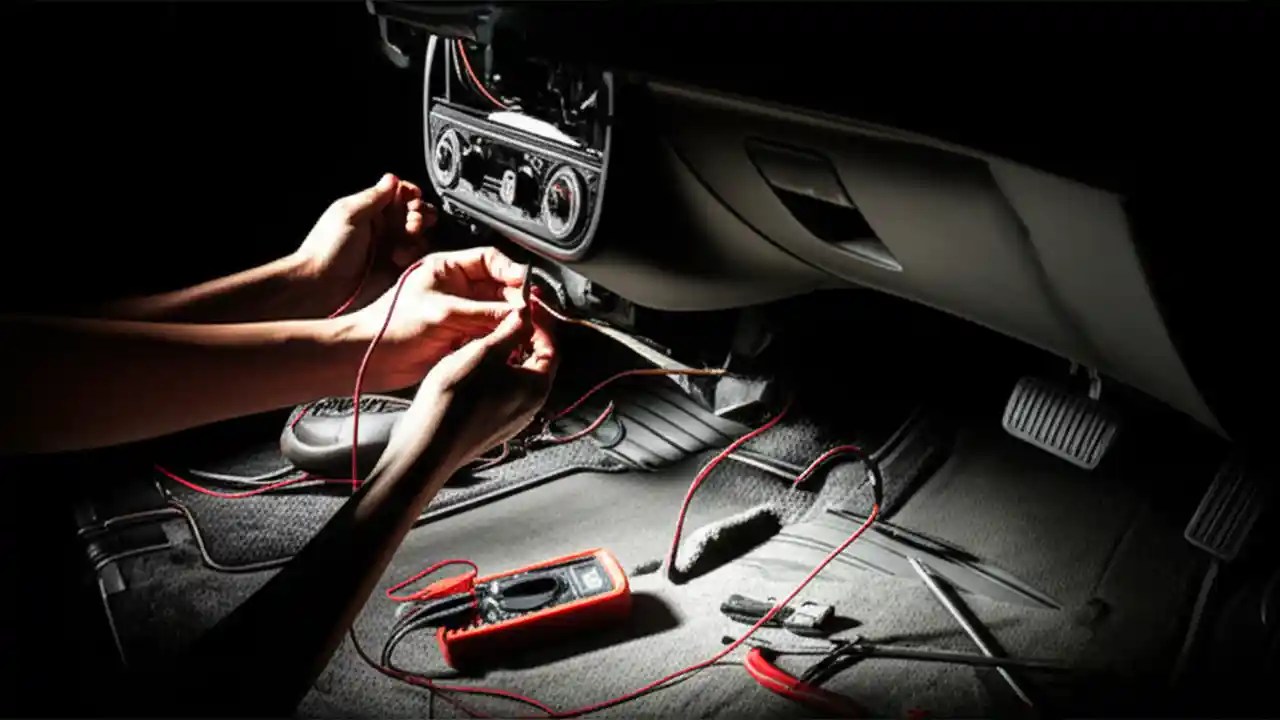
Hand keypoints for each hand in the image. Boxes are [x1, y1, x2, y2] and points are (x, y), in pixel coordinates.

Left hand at [293, 173, 435, 314]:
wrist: (322, 286)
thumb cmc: (328, 246)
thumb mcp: (349, 214)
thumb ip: (374, 197)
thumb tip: (392, 178)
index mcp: (370, 209)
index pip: (399, 194)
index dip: (410, 194)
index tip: (413, 199)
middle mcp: (383, 226)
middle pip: (414, 212)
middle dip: (419, 214)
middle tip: (412, 222)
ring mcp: (391, 246)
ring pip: (419, 234)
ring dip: (417, 233)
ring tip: (408, 237)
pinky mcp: (397, 268)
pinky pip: (416, 256)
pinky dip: (414, 253)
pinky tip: (399, 258)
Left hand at [346, 246, 529, 391]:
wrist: (370, 358)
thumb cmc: (392, 326)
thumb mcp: (443, 312)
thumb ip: (484, 312)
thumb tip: (519, 313)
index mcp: (447, 268)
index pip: (490, 259)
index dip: (511, 271)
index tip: (526, 286)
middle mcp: (456, 288)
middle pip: (498, 288)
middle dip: (515, 299)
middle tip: (528, 312)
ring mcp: (459, 313)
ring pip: (496, 313)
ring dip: (509, 320)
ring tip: (522, 329)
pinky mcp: (460, 336)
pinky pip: (488, 333)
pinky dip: (499, 338)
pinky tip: (508, 342)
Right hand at [406, 302, 557, 471]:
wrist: (430, 445)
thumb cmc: (458, 396)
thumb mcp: (484, 353)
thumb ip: (509, 331)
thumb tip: (525, 314)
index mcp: (537, 386)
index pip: (550, 347)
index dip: (540, 324)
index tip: (525, 308)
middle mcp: (531, 405)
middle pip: (535, 363)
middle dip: (522, 339)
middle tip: (505, 319)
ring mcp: (514, 419)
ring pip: (516, 378)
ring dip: (506, 356)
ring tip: (486, 339)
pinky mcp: (494, 426)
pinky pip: (502, 393)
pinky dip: (495, 375)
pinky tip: (473, 367)